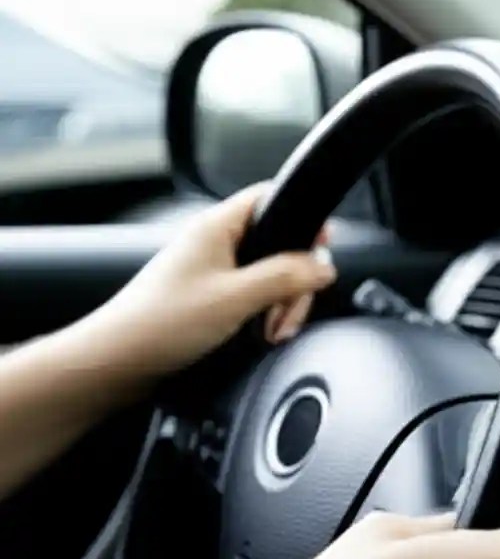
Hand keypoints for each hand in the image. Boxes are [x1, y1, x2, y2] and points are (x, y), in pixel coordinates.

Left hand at [92, 182, 336, 379]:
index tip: (321, 245)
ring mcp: (212, 270)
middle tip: (287, 311)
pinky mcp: (210, 296)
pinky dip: (264, 313)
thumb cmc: (160, 324)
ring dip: (281, 302)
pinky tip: (261, 333)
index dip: (302, 216)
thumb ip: (286, 277)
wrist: (116, 361)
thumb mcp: (236, 297)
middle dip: (294, 280)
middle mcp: (215, 243)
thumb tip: (325, 267)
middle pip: (279, 244)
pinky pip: (253, 295)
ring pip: (270, 274)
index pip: (271, 197)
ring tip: (272, 329)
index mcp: (217, 227)